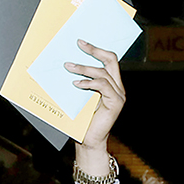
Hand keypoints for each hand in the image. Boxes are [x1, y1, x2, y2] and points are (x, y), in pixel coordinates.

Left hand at [67, 41, 125, 174]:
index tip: (81, 42)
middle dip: (94, 50)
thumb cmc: (81, 120)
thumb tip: (64, 65)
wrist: (87, 141)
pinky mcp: (116, 103)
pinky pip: (103, 86)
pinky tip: (76, 83)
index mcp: (110, 83)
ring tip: (69, 66)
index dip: (96, 49)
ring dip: (85, 68)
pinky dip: (89, 83)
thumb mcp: (78, 97)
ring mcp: (118, 95)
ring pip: (104, 73)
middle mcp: (117, 86)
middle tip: (79, 44)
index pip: (107, 60)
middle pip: (110, 60)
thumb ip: (78, 82)